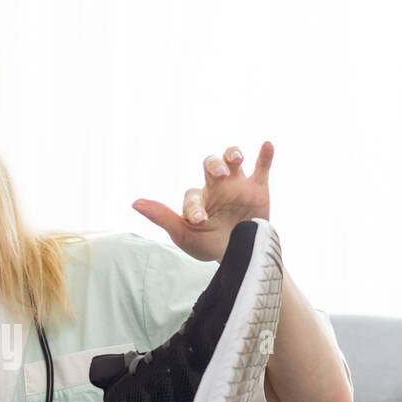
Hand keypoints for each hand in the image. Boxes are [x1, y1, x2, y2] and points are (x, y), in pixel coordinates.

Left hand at [133, 141, 273, 261]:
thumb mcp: (184, 235)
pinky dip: (265, 155)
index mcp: (199, 198)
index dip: (194, 206)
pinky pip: (263, 168)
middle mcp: (217, 187)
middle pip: (210, 163)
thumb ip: (163, 217)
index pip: (193, 194)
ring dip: (233, 153)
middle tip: (219, 177)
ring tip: (235, 158)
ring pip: (233, 160)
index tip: (199, 220)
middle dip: (214, 165)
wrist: (240, 257)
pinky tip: (266, 145)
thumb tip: (135, 203)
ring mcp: (238, 186)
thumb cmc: (208, 245)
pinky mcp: (259, 190)